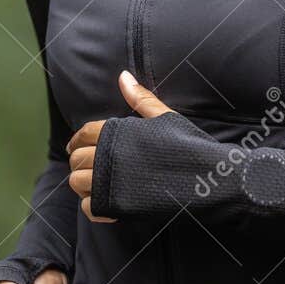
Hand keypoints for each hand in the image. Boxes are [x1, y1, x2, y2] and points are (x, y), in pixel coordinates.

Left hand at [66, 69, 174, 223]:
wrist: (207, 179)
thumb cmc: (187, 146)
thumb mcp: (165, 117)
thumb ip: (141, 98)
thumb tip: (122, 75)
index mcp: (117, 131)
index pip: (83, 134)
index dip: (77, 141)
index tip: (77, 148)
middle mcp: (108, 155)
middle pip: (77, 159)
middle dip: (81, 163)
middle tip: (91, 168)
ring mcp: (110, 182)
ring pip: (78, 182)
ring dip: (84, 184)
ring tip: (97, 185)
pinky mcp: (116, 206)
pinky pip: (90, 207)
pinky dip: (94, 207)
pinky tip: (106, 204)